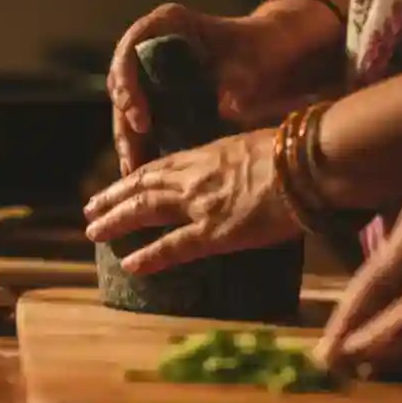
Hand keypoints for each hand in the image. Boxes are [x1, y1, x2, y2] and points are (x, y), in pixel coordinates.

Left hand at [83, 129, 299, 273]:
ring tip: (93, 232)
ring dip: (116, 220)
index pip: (161, 165)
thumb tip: (244, 148)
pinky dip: (149, 256)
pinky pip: (174, 246)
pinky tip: (129, 264)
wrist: (311, 162)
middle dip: (113, 197)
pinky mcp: (215, 232)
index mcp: (208, 153)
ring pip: (146, 210)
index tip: (119, 184)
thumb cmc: (299, 149)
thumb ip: (242, 149)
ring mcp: (201, 204)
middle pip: (143, 185)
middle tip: (89, 210)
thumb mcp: (260, 138)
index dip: (136, 176)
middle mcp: (196, 176)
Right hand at [108, 4, 326, 175]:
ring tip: (133, 171)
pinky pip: (142, 116)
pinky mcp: (158, 89)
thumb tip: (227, 108)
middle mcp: (152, 42)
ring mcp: (151, 66)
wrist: (271, 50)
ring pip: (127, 104)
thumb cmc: (264, 46)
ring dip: (128, 138)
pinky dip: (142, 141)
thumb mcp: (256, 59)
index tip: (140, 120)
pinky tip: (144, 168)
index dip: (127, 84)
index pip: (131, 48)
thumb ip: (243, 80)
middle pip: (122, 83)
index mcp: (168, 22)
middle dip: (124, 123)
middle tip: (131, 158)